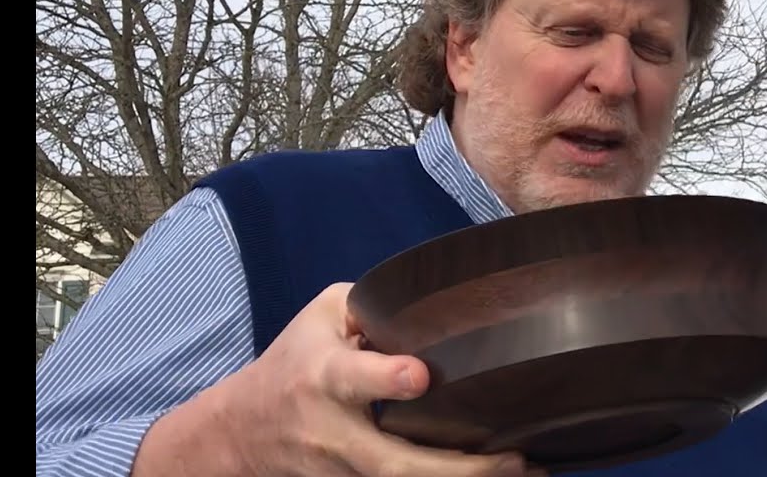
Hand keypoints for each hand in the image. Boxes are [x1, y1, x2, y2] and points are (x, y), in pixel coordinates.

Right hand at [215, 282, 540, 475]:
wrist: (240, 434)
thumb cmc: (292, 363)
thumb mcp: (321, 316)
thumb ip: (375, 306)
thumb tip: (437, 305)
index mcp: (324, 377)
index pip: (354, 380)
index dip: (386, 380)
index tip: (420, 376)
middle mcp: (335, 433)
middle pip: (396, 463)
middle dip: (458, 467)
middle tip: (515, 457)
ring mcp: (345, 472)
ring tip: (527, 471)